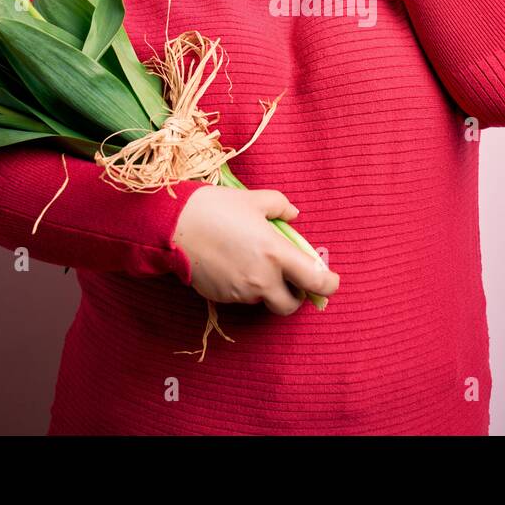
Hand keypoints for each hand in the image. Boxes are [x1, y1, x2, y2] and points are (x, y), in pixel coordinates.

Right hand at [173, 185, 340, 314]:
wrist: (173, 226)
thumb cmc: (216, 207)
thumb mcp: (255, 199)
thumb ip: (281, 207)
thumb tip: (294, 216)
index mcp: (276, 253)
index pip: (315, 281)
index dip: (329, 285)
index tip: (331, 281)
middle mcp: (262, 279)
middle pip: (290, 305)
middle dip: (295, 296)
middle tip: (290, 278)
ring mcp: (240, 292)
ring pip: (263, 299)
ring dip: (267, 287)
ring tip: (251, 260)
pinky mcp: (222, 298)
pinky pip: (242, 297)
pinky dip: (245, 285)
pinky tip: (232, 263)